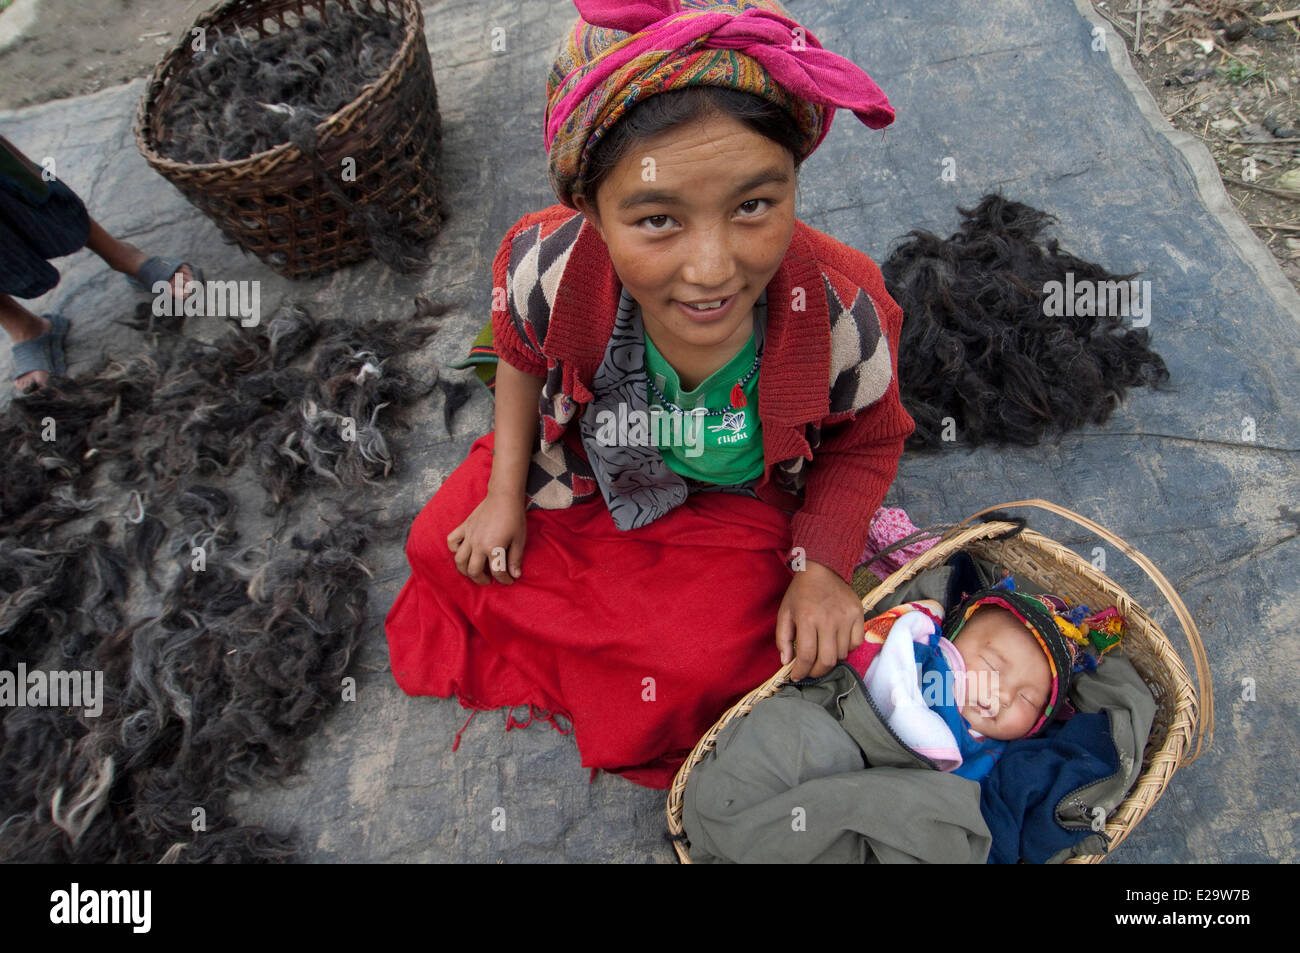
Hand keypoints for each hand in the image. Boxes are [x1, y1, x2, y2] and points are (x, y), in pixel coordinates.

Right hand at [446, 489, 527, 584]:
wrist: (504, 497)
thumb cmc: (514, 517)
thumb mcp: (519, 540)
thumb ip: (515, 559)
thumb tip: (515, 575)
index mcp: (493, 548)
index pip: (497, 572)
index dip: (504, 580)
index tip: (509, 580)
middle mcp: (478, 544)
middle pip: (474, 570)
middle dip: (481, 580)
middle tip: (489, 580)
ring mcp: (469, 536)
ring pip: (459, 560)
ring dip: (465, 570)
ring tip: (475, 571)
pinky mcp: (464, 527)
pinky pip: (452, 541)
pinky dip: (454, 549)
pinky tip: (462, 551)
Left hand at [775, 560, 864, 681]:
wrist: (823, 569)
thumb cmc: (800, 593)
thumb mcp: (784, 613)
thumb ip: (782, 639)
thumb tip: (786, 662)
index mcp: (807, 618)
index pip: (806, 656)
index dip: (800, 671)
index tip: (796, 676)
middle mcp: (828, 619)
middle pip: (827, 660)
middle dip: (816, 672)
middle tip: (810, 671)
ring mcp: (846, 617)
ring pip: (842, 653)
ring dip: (830, 659)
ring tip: (821, 652)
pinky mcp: (859, 614)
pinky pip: (856, 643)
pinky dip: (847, 648)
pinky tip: (836, 642)